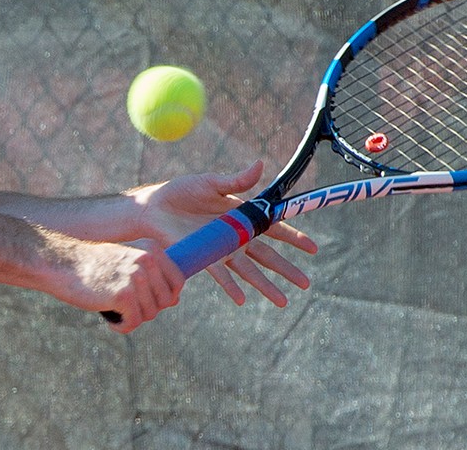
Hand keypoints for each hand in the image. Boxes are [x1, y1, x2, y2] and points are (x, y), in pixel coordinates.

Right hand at [57, 238, 184, 333]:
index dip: (165, 297)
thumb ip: (152, 278)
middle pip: (165, 302)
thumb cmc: (92, 266)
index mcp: (151, 249)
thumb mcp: (125, 263)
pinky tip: (108, 318)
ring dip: (131, 317)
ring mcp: (136, 277)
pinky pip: (134, 323)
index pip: (178, 282)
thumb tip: (176, 301)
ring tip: (112, 307)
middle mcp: (147, 260)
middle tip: (123, 304)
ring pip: (150, 314)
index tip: (144, 299)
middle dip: (146, 309)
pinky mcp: (123, 294)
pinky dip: (121, 326)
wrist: (59, 263)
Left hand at [133, 161, 317, 306]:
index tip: (312, 248)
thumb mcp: (211, 182)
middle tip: (306, 283)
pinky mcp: (203, 257)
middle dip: (287, 269)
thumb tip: (260, 164)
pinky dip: (230, 286)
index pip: (273, 228)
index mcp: (241, 215)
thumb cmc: (182, 192)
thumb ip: (236, 180)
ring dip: (265, 286)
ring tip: (283, 301)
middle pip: (267, 256)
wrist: (154, 207)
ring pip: (249, 271)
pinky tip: (241, 299)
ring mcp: (220, 249)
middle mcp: (235, 236)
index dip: (293, 237)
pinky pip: (220, 274)